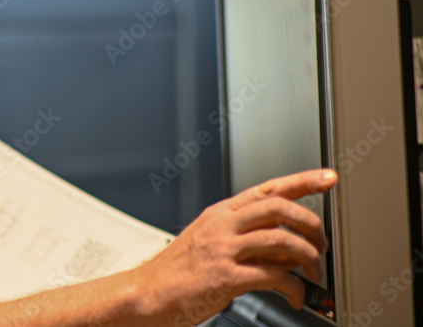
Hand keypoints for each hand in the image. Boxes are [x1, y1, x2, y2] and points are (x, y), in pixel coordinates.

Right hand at [134, 168, 336, 325]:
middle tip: (322, 244)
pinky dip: (294, 288)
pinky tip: (296, 297)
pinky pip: (274, 276)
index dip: (302, 181)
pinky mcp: (226, 276)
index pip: (267, 188)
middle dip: (311, 224)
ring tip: (314, 274)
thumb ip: (246, 240)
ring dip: (309, 257)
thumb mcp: (209, 243)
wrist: (147, 293)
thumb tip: (286, 248)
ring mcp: (223, 249)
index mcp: (220, 213)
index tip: (328, 178)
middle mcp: (222, 225)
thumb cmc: (178, 272)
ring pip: (281, 240)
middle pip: (279, 208)